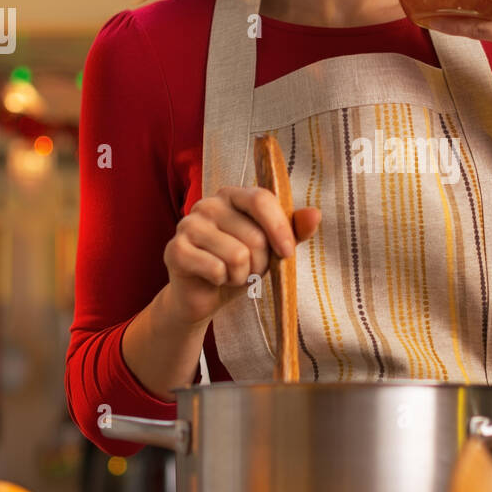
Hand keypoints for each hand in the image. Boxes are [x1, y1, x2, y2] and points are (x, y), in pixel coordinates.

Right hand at [163, 186, 320, 325]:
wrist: (204, 296)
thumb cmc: (240, 266)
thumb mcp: (271, 249)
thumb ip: (293, 230)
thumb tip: (315, 213)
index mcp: (232, 195)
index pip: (261, 199)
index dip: (279, 228)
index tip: (287, 254)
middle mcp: (208, 204)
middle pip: (254, 235)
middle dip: (260, 263)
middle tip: (249, 269)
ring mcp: (188, 224)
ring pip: (237, 255)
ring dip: (242, 275)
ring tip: (232, 275)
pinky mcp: (175, 249)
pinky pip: (216, 269)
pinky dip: (223, 282)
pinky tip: (214, 279)